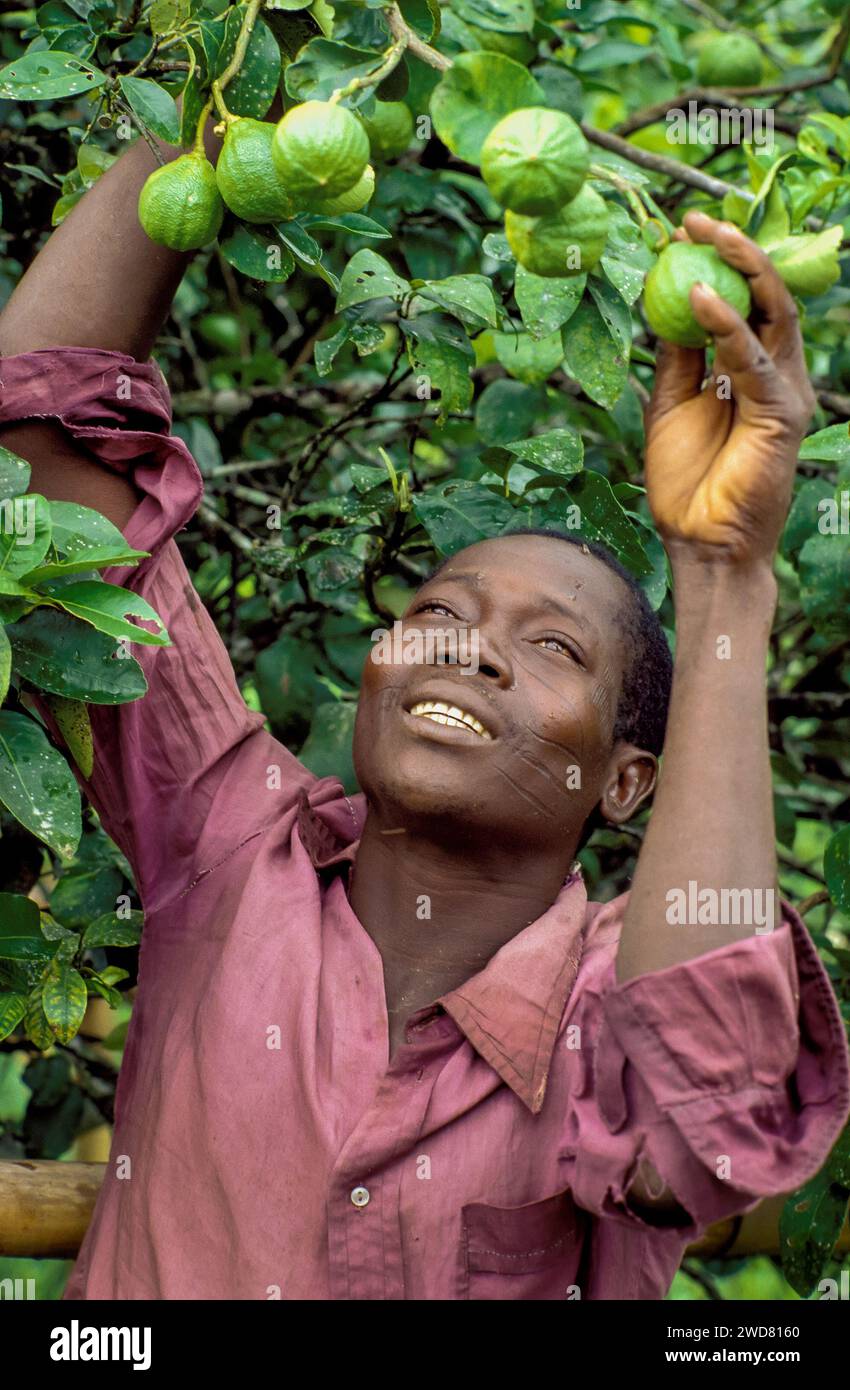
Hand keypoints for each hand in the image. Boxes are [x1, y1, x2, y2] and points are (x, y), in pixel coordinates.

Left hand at [644, 210, 816, 567]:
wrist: (699, 542)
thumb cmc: (686, 481)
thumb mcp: (671, 405)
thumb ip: (678, 358)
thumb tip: (670, 303)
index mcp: (748, 371)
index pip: (741, 304)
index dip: (716, 265)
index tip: (679, 233)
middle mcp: (774, 374)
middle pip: (766, 297)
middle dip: (736, 251)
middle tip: (698, 220)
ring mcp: (784, 391)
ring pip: (773, 313)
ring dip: (741, 269)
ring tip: (707, 236)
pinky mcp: (782, 412)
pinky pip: (755, 358)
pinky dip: (728, 325)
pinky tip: (702, 298)